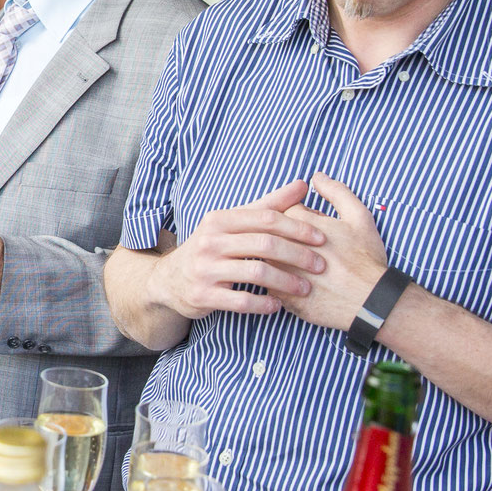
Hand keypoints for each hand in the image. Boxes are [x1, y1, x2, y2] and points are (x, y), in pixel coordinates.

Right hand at [150, 179, 325, 320]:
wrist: (169, 280)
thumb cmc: (212, 248)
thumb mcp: (233, 223)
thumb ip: (268, 205)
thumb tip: (303, 184)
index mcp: (219, 220)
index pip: (266, 218)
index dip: (297, 227)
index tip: (322, 238)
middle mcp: (209, 241)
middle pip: (264, 244)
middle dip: (298, 255)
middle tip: (321, 265)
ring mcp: (204, 269)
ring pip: (255, 273)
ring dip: (286, 282)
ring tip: (305, 288)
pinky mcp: (202, 295)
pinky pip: (240, 301)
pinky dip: (263, 304)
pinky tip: (278, 305)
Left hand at [268, 173, 389, 331]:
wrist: (370, 303)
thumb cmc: (366, 260)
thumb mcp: (359, 218)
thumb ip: (336, 192)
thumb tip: (316, 176)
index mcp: (301, 225)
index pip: (283, 212)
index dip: (299, 219)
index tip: (313, 231)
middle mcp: (285, 247)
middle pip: (270, 235)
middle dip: (285, 239)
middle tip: (307, 250)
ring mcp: (281, 272)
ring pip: (266, 259)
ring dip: (278, 260)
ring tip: (301, 267)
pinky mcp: (282, 296)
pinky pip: (269, 284)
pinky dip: (278, 282)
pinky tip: (296, 284)